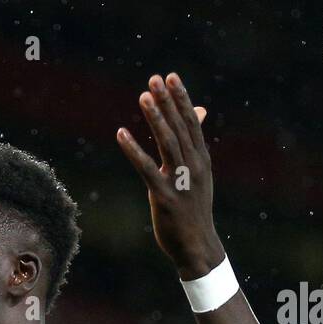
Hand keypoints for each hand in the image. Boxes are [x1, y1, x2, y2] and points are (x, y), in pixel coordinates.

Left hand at [116, 73, 224, 279]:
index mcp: (202, 160)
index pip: (192, 123)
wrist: (197, 246)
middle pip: (180, 127)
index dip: (181, 99)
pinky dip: (134, 150)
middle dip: (167, 102)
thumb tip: (199, 111)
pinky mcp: (164, 196)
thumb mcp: (198, 174)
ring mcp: (180, 181)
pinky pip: (146, 168)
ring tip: (143, 96)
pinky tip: (121, 134)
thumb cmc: (194, 209)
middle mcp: (194, 166)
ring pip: (167, 143)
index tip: (171, 77)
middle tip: (155, 78)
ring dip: (155, 118)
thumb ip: (194, 144)